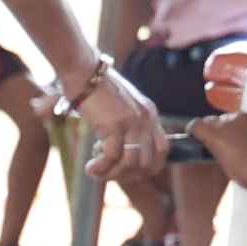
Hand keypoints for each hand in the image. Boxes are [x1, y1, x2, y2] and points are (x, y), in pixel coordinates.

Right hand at [63, 60, 169, 196]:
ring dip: (113, 174)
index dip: (148, 167)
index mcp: (150, 114)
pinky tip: (90, 168)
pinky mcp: (114, 124)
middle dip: (129, 175)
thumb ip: (127, 125)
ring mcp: (132, 121)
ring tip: (97, 172)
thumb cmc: (95, 88)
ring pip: (131, 163)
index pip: (163, 149)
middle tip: (109, 174)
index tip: (128, 171)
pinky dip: (101, 168)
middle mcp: (146, 118)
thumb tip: (119, 153)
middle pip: (149, 162)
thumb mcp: (119, 106)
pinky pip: (112, 157)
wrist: (84, 70)